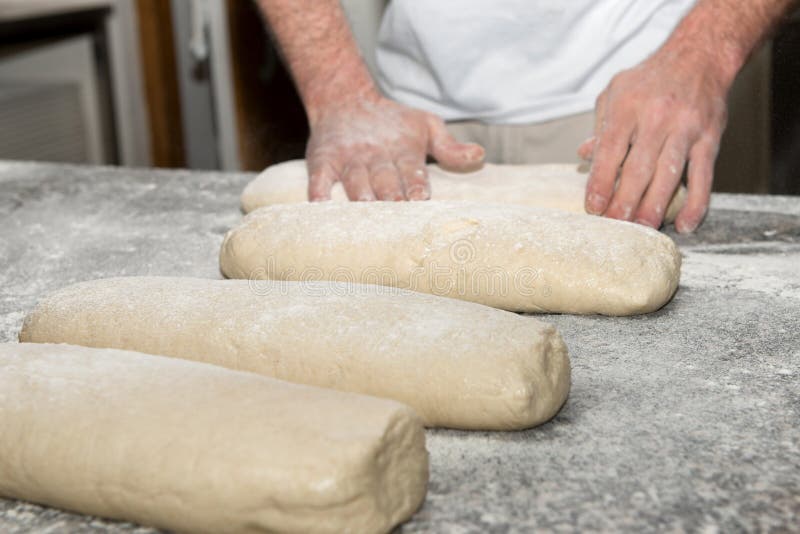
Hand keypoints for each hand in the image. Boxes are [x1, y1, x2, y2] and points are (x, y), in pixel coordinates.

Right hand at [305, 94, 484, 200]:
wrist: (345, 98)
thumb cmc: (393, 122)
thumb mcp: (425, 126)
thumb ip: (450, 148)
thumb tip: (480, 156)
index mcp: (403, 150)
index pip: (413, 171)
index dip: (417, 186)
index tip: (422, 200)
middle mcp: (375, 155)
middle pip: (384, 180)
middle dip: (392, 197)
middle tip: (398, 213)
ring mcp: (348, 159)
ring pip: (355, 181)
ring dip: (361, 196)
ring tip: (366, 211)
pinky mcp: (323, 161)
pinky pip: (319, 179)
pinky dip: (319, 193)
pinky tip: (320, 207)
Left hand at [581, 46, 729, 231]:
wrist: (699, 56)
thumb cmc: (649, 79)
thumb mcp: (615, 93)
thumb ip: (600, 127)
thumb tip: (583, 156)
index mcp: (627, 107)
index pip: (610, 150)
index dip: (601, 181)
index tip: (594, 207)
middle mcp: (656, 117)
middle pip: (638, 167)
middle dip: (625, 201)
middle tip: (615, 227)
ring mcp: (686, 128)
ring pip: (669, 174)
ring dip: (656, 205)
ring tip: (643, 230)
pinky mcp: (710, 138)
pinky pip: (703, 176)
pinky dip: (696, 203)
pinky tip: (685, 225)